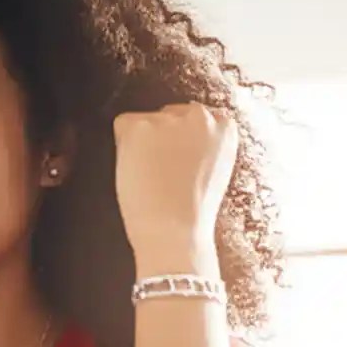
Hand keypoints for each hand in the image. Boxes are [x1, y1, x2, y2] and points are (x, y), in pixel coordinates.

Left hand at [113, 102, 237, 270]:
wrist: (175, 232)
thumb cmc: (191, 213)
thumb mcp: (214, 170)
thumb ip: (203, 146)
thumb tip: (178, 135)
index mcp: (225, 128)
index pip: (196, 117)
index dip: (182, 141)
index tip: (179, 162)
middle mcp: (200, 116)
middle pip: (170, 115)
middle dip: (162, 137)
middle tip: (163, 173)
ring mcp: (170, 119)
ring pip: (145, 122)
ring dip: (142, 143)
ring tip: (151, 177)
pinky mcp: (140, 127)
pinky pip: (122, 125)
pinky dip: (122, 147)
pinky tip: (136, 171)